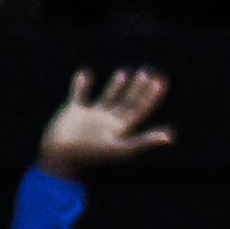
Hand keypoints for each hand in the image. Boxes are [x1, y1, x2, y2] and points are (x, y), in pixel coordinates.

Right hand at [36, 66, 175, 176]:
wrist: (60, 156)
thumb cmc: (90, 154)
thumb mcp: (120, 148)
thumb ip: (144, 141)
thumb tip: (169, 138)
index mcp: (119, 129)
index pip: (139, 109)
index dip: (150, 97)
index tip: (159, 82)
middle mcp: (107, 122)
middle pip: (127, 102)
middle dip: (137, 88)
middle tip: (146, 73)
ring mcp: (90, 117)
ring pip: (107, 98)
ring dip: (115, 86)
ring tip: (124, 72)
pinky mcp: (73, 112)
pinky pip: (78, 94)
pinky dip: (80, 84)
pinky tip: (85, 73)